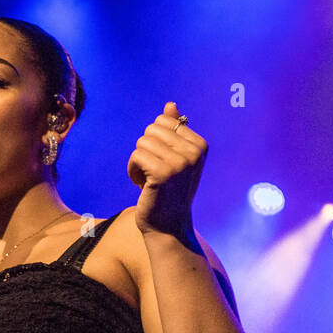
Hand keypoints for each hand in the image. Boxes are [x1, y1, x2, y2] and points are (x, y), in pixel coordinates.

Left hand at [127, 101, 206, 239]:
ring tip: (148, 180)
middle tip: (152, 173)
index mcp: (200, 145)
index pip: (163, 121)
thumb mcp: (175, 159)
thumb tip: (170, 105)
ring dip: (137, 162)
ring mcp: (180, 163)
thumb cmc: (169, 192)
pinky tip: (142, 185)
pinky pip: (136, 156)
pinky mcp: (163, 174)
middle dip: (144, 150)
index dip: (155, 142)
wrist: (168, 227)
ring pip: (142, 142)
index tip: (162, 163)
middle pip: (151, 129)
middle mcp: (194, 152)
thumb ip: (173, 131)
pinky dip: (133, 170)